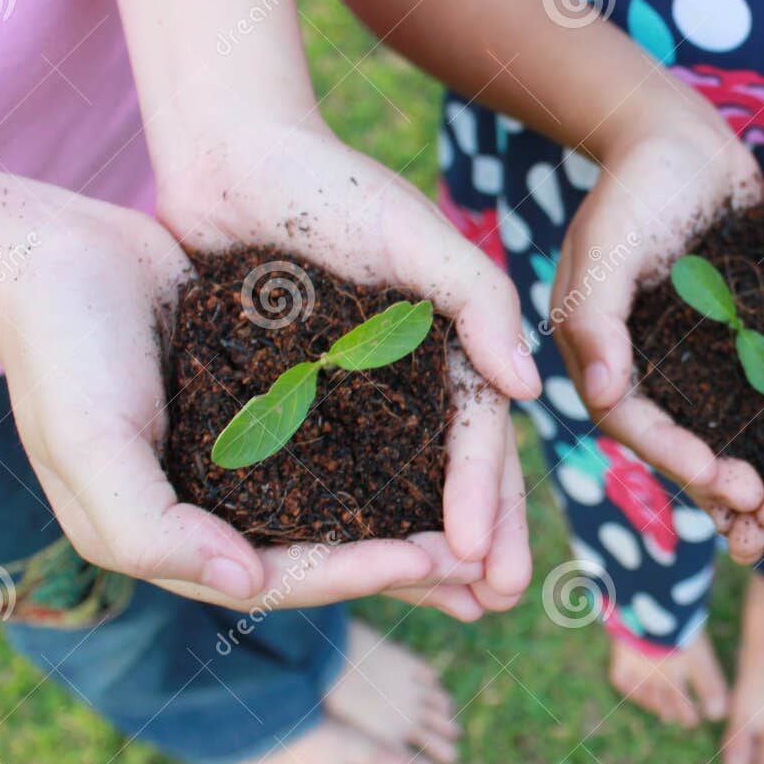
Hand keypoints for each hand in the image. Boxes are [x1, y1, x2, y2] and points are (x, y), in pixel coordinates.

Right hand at [0, 198, 515, 621]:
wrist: (54, 259)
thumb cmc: (63, 356)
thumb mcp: (89, 449)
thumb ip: (152, 530)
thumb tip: (246, 584)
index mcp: (187, 540)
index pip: (290, 575)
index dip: (362, 574)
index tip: (431, 562)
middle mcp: (229, 511)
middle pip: (337, 552)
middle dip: (412, 570)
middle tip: (491, 581)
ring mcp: (254, 462)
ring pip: (353, 507)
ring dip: (417, 525)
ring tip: (486, 540)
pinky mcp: (275, 409)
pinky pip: (349, 445)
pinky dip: (397, 460)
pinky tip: (448, 459)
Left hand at [153, 115, 537, 610]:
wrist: (231, 154)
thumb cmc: (330, 184)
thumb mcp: (416, 235)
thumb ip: (480, 303)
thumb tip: (533, 391)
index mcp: (454, 342)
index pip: (481, 432)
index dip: (487, 497)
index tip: (479, 559)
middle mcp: (414, 375)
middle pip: (455, 472)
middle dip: (482, 539)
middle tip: (495, 605)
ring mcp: (358, 392)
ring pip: (401, 485)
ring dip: (429, 547)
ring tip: (456, 610)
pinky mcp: (299, 398)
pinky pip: (333, 471)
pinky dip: (355, 521)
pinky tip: (361, 567)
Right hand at [551, 110, 763, 518]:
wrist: (679, 135)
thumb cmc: (634, 184)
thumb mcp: (605, 245)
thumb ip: (596, 319)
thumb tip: (604, 395)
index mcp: (597, 351)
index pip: (629, 419)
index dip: (670, 454)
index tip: (716, 477)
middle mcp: (638, 363)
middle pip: (671, 436)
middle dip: (711, 475)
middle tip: (759, 503)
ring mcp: (681, 354)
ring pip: (709, 424)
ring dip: (742, 460)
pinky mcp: (721, 338)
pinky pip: (742, 391)